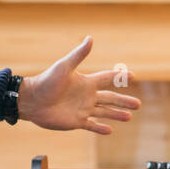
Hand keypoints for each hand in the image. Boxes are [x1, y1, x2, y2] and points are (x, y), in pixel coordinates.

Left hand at [17, 36, 140, 134]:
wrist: (31, 101)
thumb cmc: (46, 81)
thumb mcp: (64, 66)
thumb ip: (79, 54)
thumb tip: (90, 38)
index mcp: (86, 82)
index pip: (107, 78)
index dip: (120, 77)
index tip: (132, 76)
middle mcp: (87, 96)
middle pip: (110, 98)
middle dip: (124, 101)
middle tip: (138, 104)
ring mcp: (82, 109)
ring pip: (104, 112)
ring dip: (117, 114)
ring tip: (129, 117)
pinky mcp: (76, 122)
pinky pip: (92, 125)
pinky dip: (101, 128)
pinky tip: (110, 130)